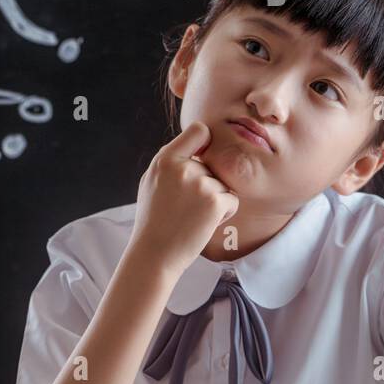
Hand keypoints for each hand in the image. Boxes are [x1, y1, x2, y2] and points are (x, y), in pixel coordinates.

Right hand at [127, 120, 239, 278]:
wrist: (155, 253)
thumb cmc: (153, 219)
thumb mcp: (152, 180)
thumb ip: (172, 161)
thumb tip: (195, 145)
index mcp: (165, 159)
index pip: (199, 130)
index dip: (206, 141)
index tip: (204, 155)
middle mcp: (183, 167)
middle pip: (213, 164)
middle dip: (207, 182)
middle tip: (188, 205)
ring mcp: (201, 184)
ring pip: (223, 183)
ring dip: (216, 199)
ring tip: (193, 215)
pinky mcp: (216, 201)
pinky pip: (232, 199)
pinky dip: (224, 212)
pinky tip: (204, 222)